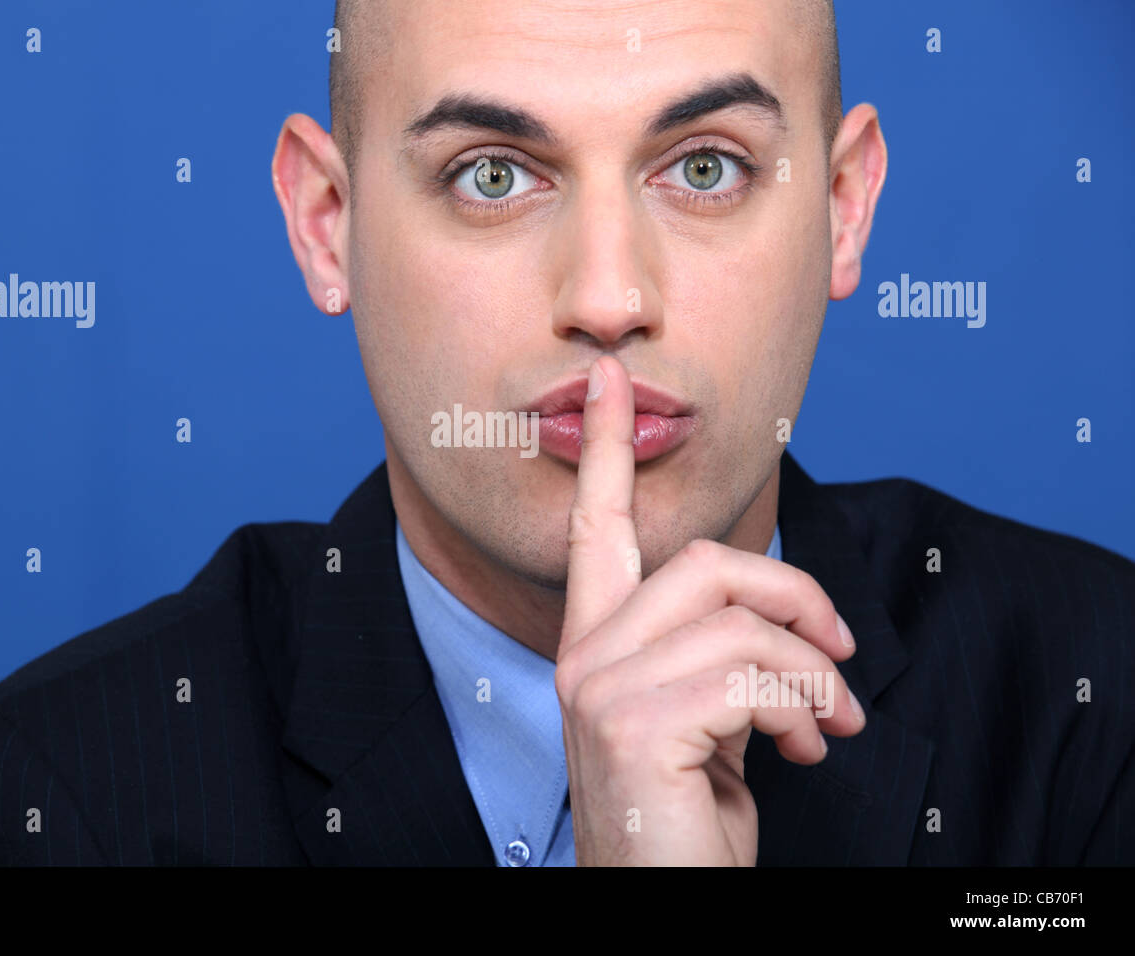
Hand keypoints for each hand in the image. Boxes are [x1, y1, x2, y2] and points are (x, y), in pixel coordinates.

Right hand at [554, 355, 865, 864]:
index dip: (603, 449)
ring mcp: (599, 687)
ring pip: (739, 618)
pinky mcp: (634, 722)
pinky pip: (754, 673)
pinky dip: (804, 707)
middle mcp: (585, 656)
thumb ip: (723, 656)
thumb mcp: (713, 723)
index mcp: (596, 646)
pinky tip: (803, 752)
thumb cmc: (690, 821)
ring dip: (813, 671)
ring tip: (828, 725)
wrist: (665, 903)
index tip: (611, 381)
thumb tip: (790, 621)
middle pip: (704, 561)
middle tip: (839, 650)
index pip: (596, 530)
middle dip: (795, 595)